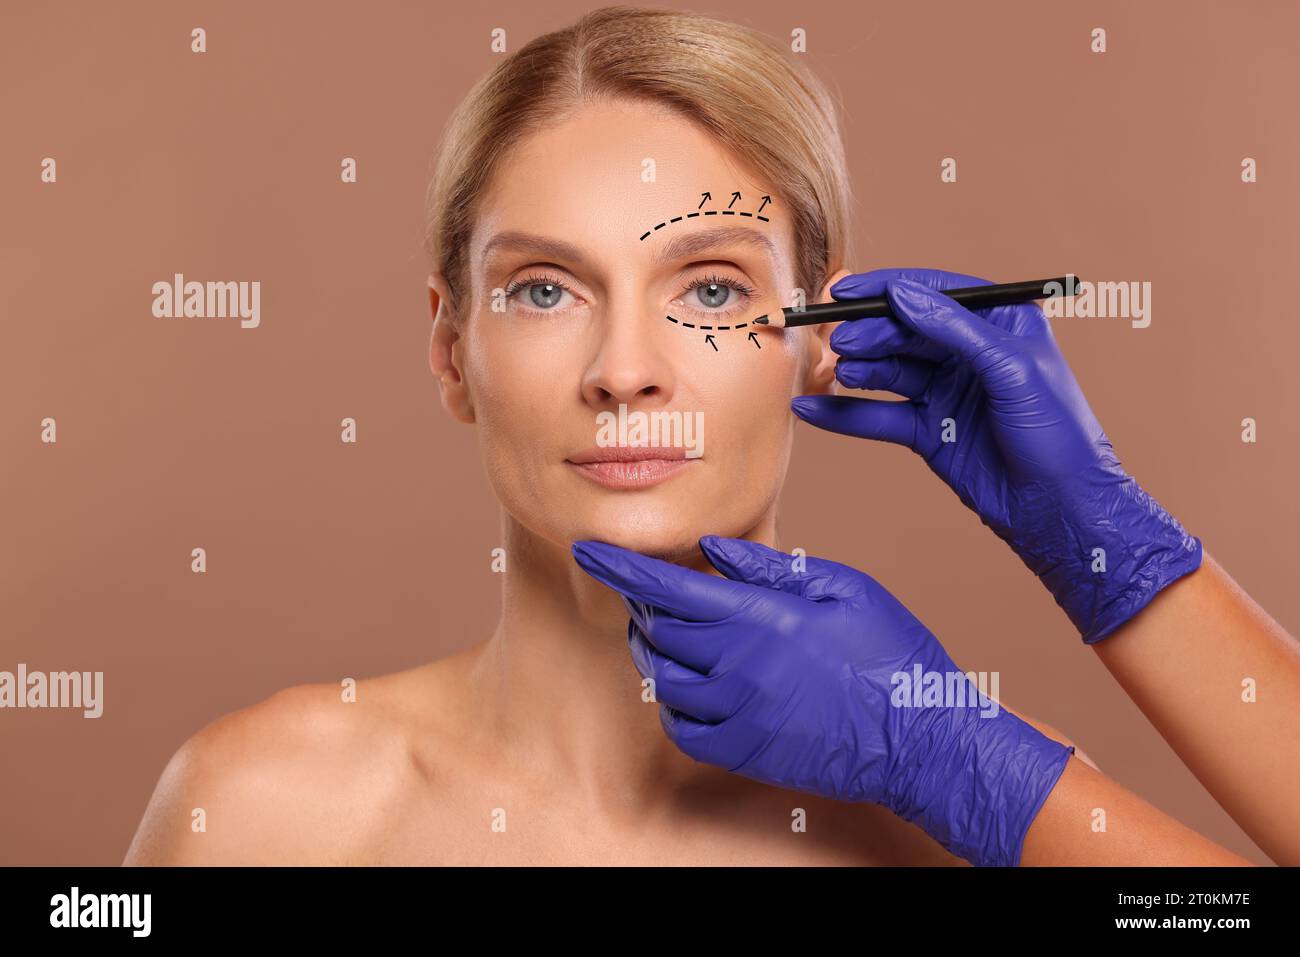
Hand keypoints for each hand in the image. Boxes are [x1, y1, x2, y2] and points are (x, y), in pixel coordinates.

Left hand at [571, 535, 1073, 866]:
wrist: (923, 739)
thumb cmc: (893, 654)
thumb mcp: (845, 588)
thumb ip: (773, 569)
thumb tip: (713, 549)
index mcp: (761, 617)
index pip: (668, 588)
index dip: (620, 567)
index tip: (586, 550)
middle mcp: (738, 666)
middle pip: (659, 631)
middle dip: (648, 608)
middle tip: (662, 597)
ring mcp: (738, 714)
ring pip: (663, 680)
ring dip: (659, 654)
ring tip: (678, 639)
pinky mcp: (745, 753)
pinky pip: (682, 729)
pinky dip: (676, 704)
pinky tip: (696, 688)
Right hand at [791, 267, 1201, 642]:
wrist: (1062, 510)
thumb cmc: (1058, 435)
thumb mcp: (1011, 369)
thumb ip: (954, 328)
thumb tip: (903, 294)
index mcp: (1001, 323)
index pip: (935, 293)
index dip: (889, 290)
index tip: (847, 292)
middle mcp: (970, 353)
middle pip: (905, 331)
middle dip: (870, 333)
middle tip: (840, 341)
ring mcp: (947, 392)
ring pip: (889, 370)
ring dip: (857, 370)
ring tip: (833, 371)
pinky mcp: (929, 431)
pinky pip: (879, 415)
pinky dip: (846, 413)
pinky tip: (813, 408)